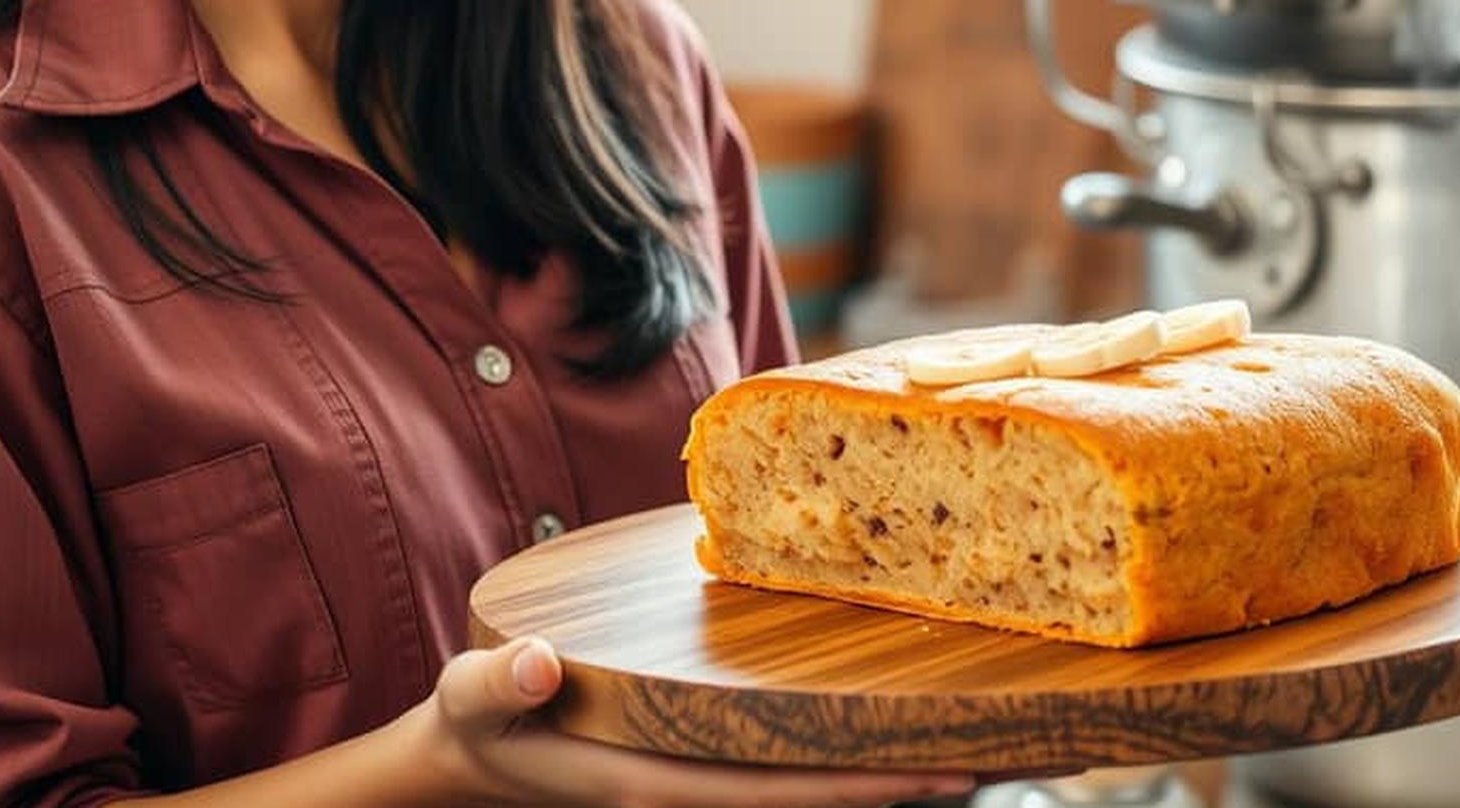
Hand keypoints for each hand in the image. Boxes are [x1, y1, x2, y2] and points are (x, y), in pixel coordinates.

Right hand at [419, 636, 977, 807]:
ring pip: (806, 779)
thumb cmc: (473, 731)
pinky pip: (781, 760)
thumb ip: (498, 685)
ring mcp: (697, 780)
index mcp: (654, 783)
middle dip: (901, 775)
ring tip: (965, 728)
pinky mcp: (697, 760)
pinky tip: (880, 716)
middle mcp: (691, 789)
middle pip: (817, 793)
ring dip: (877, 760)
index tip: (942, 769)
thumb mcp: (470, 702)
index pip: (780, 791)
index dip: (862, 784)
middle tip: (994, 744)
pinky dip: (835, 743)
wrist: (464, 766)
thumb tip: (536, 667)